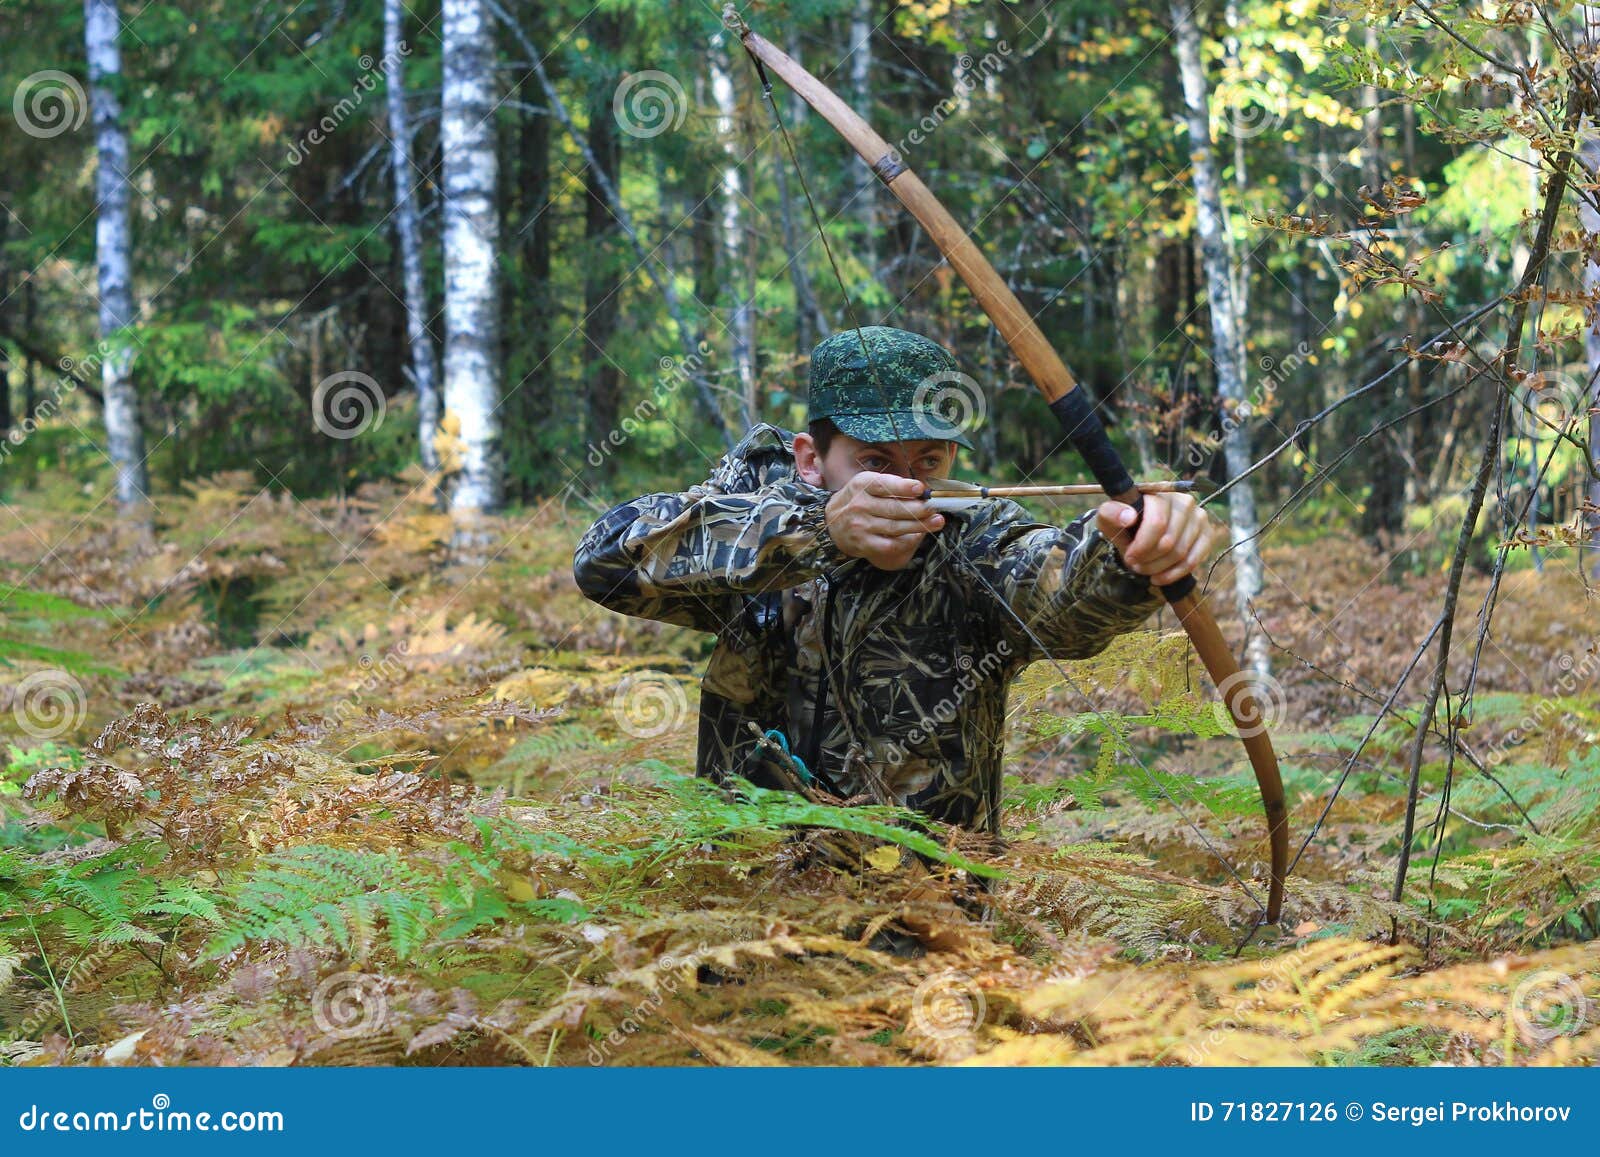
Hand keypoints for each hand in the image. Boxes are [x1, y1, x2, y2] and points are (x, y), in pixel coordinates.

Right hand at [824, 471, 944, 570]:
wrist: (830, 524)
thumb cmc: (858, 500)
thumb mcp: (867, 484)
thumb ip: (891, 485)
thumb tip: (921, 490)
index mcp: (862, 485)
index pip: (884, 485)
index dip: (903, 487)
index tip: (921, 488)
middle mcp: (860, 505)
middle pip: (894, 508)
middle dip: (919, 509)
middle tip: (936, 508)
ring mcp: (861, 526)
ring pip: (895, 527)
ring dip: (919, 525)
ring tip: (937, 522)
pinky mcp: (863, 543)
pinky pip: (889, 544)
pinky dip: (906, 541)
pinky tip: (918, 536)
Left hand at [1096, 492, 1216, 585]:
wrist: (1139, 533)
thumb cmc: (1124, 524)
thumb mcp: (1109, 518)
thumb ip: (1111, 513)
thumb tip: (1129, 517)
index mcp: (1160, 493)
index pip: (1157, 523)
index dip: (1142, 545)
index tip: (1129, 557)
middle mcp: (1184, 501)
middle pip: (1169, 542)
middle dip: (1149, 559)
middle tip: (1135, 565)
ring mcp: (1199, 517)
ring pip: (1180, 553)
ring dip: (1158, 568)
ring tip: (1144, 569)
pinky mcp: (1207, 534)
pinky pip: (1193, 560)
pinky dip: (1174, 574)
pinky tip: (1159, 577)